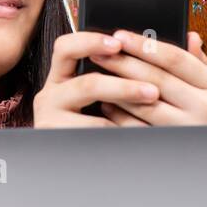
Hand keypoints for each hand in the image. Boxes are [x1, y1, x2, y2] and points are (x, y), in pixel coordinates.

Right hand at [32, 31, 164, 127]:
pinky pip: (96, 135)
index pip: (65, 48)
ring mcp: (50, 119)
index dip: (90, 41)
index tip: (118, 43)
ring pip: (95, 118)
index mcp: (60, 78)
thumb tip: (155, 48)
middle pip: (87, 84)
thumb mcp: (97, 95)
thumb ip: (114, 73)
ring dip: (127, 111)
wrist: (71, 164)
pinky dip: (121, 134)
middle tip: (153, 91)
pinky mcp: (56, 138)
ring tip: (152, 112)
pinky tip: (140, 134)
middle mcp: (50, 96)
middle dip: (124, 86)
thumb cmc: (91, 123)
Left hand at [87, 30, 206, 126]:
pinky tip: (105, 103)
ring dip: (117, 88)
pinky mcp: (167, 145)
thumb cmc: (205, 116)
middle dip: (123, 62)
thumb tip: (190, 35)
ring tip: (97, 74)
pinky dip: (118, 114)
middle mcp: (205, 108)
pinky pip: (137, 127)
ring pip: (143, 103)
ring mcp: (186, 129)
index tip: (120, 35)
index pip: (175, 58)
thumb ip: (198, 63)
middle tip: (99, 51)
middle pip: (156, 78)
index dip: (145, 45)